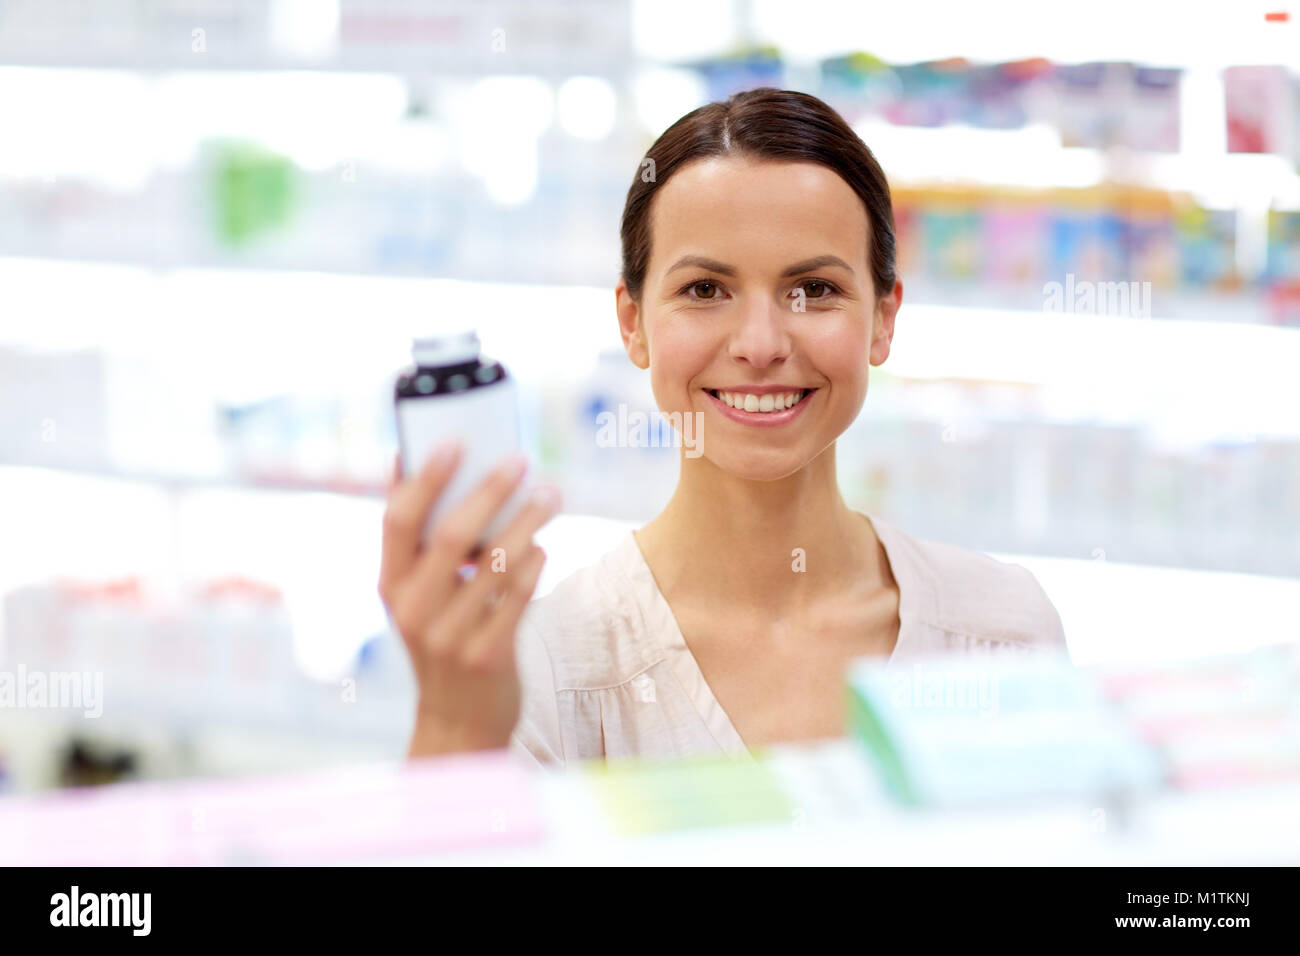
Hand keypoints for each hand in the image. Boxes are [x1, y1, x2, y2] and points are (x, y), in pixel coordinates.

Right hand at [377, 441, 558, 755]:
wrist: (458, 721)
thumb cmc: (442, 637)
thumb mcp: (418, 596)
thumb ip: (422, 544)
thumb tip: (418, 462)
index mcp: (390, 585)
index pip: (398, 520)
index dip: (424, 477)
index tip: (454, 440)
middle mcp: (412, 610)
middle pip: (452, 535)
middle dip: (490, 490)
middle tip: (521, 459)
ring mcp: (449, 636)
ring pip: (496, 563)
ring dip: (527, 519)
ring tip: (550, 492)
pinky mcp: (488, 656)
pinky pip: (519, 596)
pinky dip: (534, 563)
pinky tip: (543, 545)